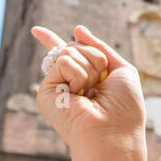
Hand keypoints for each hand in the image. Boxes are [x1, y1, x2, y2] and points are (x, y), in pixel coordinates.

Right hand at [30, 24, 146, 156]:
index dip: (51, 41)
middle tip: (101, 84)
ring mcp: (55, 86)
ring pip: (69, 50)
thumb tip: (77, 29)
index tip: (37, 30)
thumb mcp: (121, 70)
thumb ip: (100, 48)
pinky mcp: (45, 91)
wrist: (114, 132)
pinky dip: (79, 74)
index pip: (65, 54)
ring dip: (90, 67)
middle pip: (74, 46)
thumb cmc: (124, 108)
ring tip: (91, 92)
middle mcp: (67, 82)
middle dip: (95, 58)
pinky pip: (64, 60)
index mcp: (84, 78)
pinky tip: (79, 94)